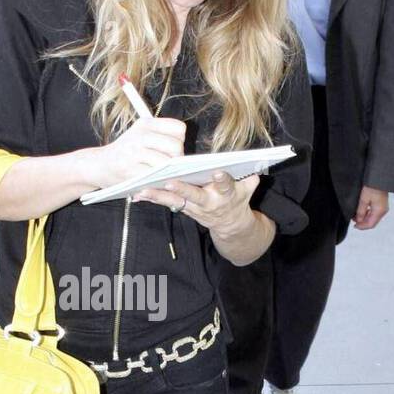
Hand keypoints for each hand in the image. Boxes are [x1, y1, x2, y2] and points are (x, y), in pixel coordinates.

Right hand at [88, 116, 185, 188]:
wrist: (98, 165)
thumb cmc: (125, 152)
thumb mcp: (139, 135)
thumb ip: (161, 137)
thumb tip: (184, 152)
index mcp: (146, 124)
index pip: (179, 128)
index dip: (180, 141)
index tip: (172, 150)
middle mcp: (140, 135)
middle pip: (176, 146)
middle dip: (178, 160)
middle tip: (171, 167)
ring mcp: (134, 152)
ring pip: (167, 163)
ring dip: (169, 173)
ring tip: (164, 175)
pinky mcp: (130, 170)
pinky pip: (154, 177)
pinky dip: (159, 181)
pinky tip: (156, 182)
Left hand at [134, 170, 259, 234]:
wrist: (231, 226)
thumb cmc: (237, 200)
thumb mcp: (248, 190)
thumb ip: (250, 179)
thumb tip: (256, 166)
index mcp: (226, 195)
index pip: (226, 185)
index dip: (222, 179)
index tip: (217, 172)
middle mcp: (208, 203)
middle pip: (194, 195)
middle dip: (183, 189)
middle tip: (170, 182)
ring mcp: (194, 208)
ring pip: (175, 201)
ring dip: (159, 195)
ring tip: (143, 189)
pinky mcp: (184, 209)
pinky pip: (166, 204)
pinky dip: (152, 198)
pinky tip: (137, 194)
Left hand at [353, 186, 388, 229]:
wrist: (379, 178)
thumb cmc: (372, 187)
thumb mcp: (363, 200)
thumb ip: (361, 212)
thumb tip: (359, 220)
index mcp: (379, 211)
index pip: (370, 224)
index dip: (362, 227)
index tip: (354, 225)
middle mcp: (383, 211)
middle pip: (372, 222)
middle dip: (363, 223)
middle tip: (354, 220)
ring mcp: (383, 208)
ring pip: (373, 218)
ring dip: (365, 218)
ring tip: (356, 215)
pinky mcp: (382, 204)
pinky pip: (375, 213)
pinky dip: (368, 214)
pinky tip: (362, 211)